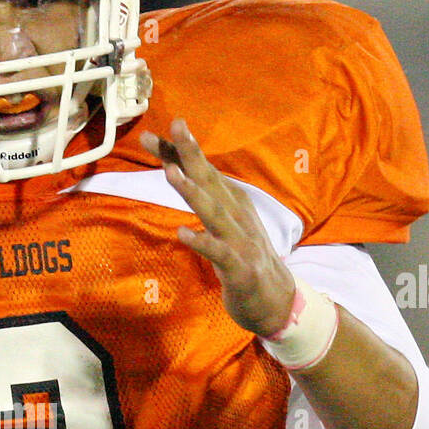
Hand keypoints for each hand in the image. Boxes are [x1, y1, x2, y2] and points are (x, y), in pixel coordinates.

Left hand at [142, 118, 296, 337]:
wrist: (277, 300)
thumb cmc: (244, 258)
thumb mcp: (223, 224)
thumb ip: (204, 198)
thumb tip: (180, 168)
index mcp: (232, 203)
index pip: (202, 172)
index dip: (179, 153)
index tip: (152, 134)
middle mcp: (236, 215)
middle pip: (210, 181)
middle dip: (190, 154)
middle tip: (174, 128)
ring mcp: (240, 241)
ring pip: (214, 212)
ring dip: (193, 192)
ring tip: (171, 172)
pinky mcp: (239, 268)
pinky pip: (218, 253)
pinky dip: (202, 242)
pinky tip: (183, 233)